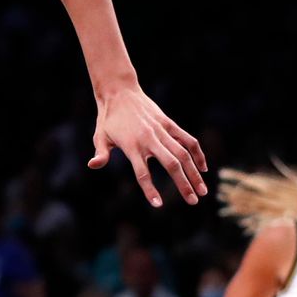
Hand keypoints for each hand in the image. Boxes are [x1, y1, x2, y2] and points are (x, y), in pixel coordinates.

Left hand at [88, 85, 207, 206]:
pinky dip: (197, 153)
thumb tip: (92, 165)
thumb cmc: (108, 119)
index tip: (158, 205)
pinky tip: (203, 168)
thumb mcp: (100, 136)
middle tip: (193, 202)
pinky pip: (187, 140)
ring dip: (194, 173)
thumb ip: (100, 153)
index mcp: (131, 146)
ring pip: (183, 154)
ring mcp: (161, 130)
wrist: (119, 92)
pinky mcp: (168, 123)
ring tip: (202, 191)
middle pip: (171, 164)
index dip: (150, 189)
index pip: (142, 172)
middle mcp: (149, 139)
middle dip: (184, 184)